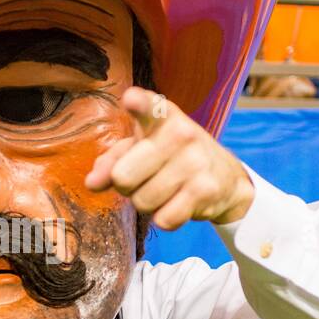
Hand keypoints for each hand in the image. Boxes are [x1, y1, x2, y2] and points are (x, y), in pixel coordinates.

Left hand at [85, 87, 254, 230]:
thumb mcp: (142, 149)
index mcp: (162, 117)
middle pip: (122, 177)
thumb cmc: (172, 158)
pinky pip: (164, 219)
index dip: (139, 103)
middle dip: (126, 186)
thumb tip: (91, 183)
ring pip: (142, 201)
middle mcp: (181, 133)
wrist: (226, 178)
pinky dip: (165, 219)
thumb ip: (112, 162)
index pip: (150, 106)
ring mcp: (195, 162)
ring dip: (147, 204)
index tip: (131, 99)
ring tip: (164, 190)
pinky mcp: (205, 190)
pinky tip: (178, 204)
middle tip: (144, 178)